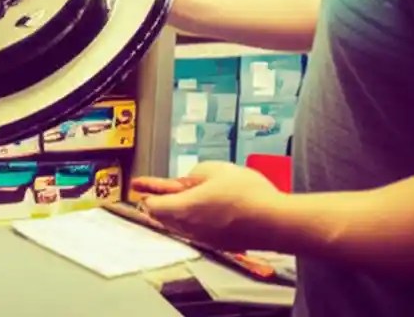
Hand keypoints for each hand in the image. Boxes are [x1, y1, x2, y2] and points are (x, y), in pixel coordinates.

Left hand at [132, 162, 287, 251]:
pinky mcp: (221, 244)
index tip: (137, 184)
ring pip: (180, 226)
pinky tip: (206, 210)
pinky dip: (194, 220)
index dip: (145, 192)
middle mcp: (190, 228)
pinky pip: (198, 231)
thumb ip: (196, 174)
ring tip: (183, 196)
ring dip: (176, 212)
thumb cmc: (247, 194)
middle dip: (158, 202)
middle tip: (157, 190)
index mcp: (183, 208)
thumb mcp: (217, 170)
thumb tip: (189, 181)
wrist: (276, 221)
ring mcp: (205, 239)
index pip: (152, 205)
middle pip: (163, 217)